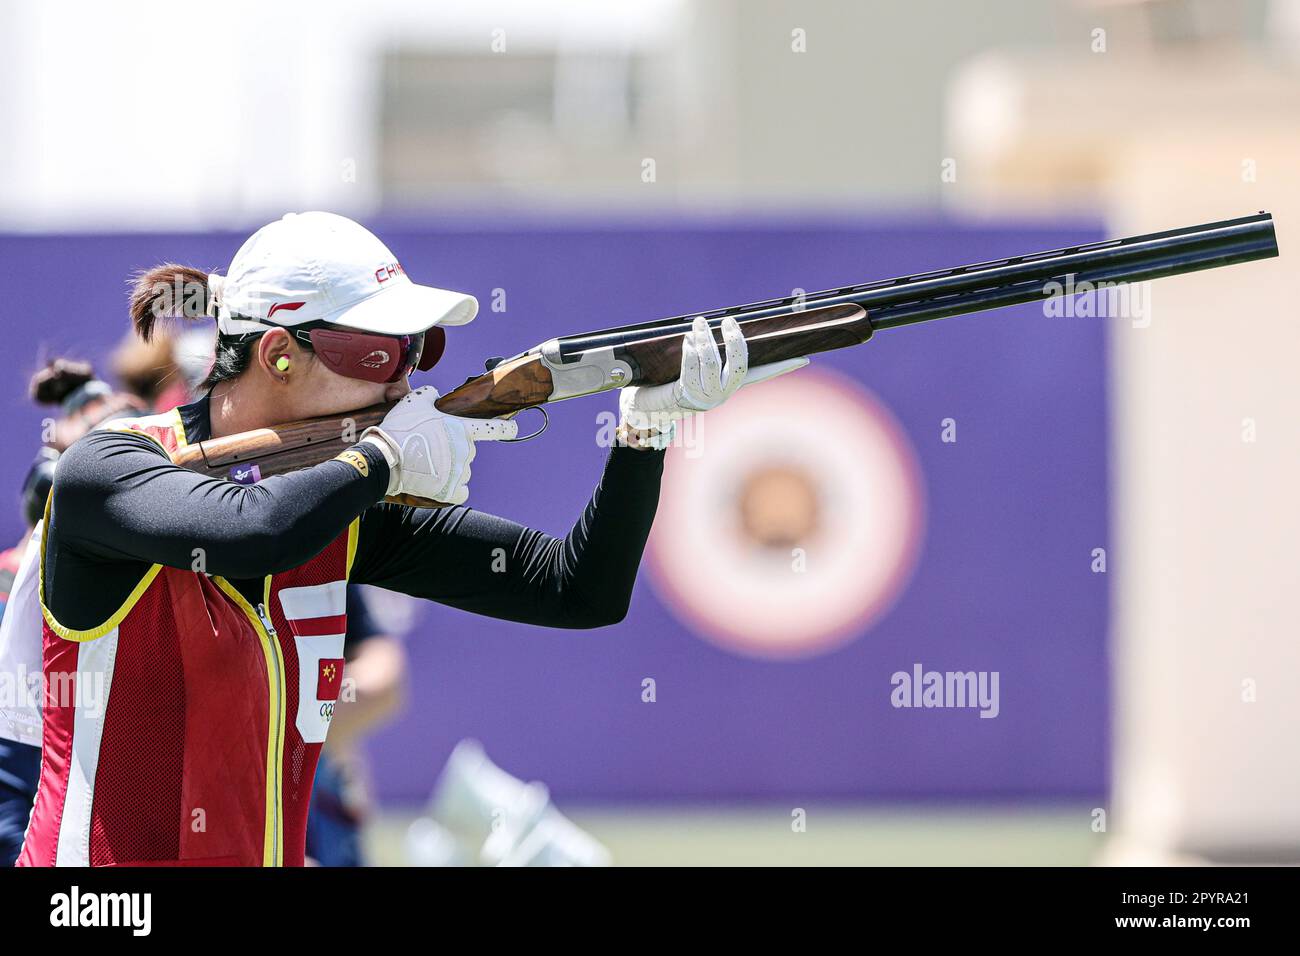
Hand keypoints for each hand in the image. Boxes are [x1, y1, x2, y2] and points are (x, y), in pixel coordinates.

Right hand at [361, 386, 516, 503]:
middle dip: (453, 449)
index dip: (506, 428)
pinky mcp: (451, 491)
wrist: (386, 458)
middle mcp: (466, 452)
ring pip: (463, 470)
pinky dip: (452, 489)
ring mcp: (460, 473)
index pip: (495, 429)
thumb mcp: (415, 401)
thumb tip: (436, 394)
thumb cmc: (401, 429)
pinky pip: (460, 491)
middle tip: (430, 447)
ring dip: (451, 468)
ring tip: (428, 464)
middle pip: (467, 450)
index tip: (513, 428)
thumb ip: (431, 395)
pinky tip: (438, 483)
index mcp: (463, 430)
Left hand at [618, 316, 807, 448]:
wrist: (646, 410)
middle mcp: (721, 394)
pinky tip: (689, 340)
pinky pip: (692, 367)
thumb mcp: (694, 370)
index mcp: (729, 387)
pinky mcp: (685, 394)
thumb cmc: (670, 385)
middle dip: (734, 340)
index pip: (761, 374)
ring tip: (699, 324)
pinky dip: (691, 350)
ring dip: (705, 339)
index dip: (782, 366)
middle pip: (740, 364)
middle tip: (728, 321)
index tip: (803, 357)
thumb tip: (718, 329)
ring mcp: (704, 397)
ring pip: (713, 362)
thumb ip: (709, 355)